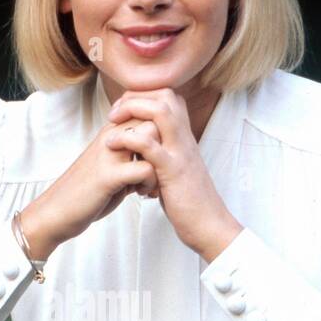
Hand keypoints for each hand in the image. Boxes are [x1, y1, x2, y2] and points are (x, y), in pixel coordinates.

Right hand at [17, 112, 158, 261]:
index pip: (146, 111)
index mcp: (111, 132)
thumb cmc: (86, 191)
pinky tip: (142, 194)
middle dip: (164, 145)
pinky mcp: (108, 175)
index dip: (161, 132)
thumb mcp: (110, 165)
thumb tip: (156, 152)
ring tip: (151, 183)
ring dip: (159, 164)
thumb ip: (131, 155)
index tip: (158, 155)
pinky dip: (150, 183)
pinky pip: (146, 169)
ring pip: (151, 140)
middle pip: (153, 120)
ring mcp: (109, 154)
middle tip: (160, 169)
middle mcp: (110, 136)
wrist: (57, 211)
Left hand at [104, 88, 242, 260]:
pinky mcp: (172, 171)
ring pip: (161, 111)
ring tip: (113, 120)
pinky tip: (112, 144)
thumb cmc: (190, 202)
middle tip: (116, 111)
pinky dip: (128, 139)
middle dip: (136, 96)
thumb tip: (147, 146)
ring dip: (133, 109)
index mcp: (184, 137)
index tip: (124, 108)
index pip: (169, 97)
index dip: (144, 94)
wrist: (209, 225)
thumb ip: (165, 153)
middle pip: (166, 95)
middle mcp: (184, 139)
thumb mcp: (177, 169)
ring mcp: (180, 152)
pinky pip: (150, 145)